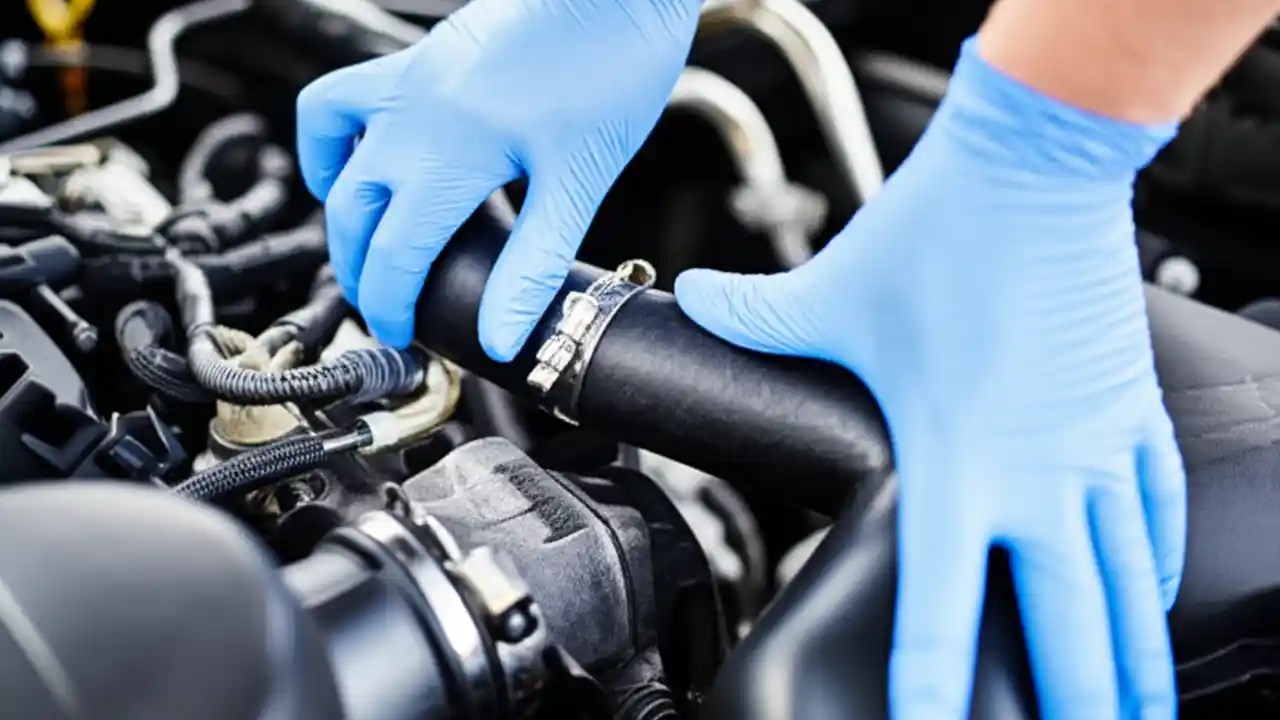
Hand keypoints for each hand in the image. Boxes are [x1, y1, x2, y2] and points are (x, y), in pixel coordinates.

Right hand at [296, 0, 699, 355]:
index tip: (402, 336)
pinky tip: (369, 165)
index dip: (392, 304)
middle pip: (353, 209)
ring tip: (371, 246)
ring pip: (335, 154)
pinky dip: (337, 140)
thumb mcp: (581, 179)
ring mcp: (408, 77)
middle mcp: (413, 110)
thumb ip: (532, 262)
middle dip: (360, 268)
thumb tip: (500, 336)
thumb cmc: (615, 67)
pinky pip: (343, 99)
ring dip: (343, 209)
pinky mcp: (418, 57)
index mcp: (452, 149)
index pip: (395, 250)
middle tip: (387, 307)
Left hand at [677, 39, 1185, 718]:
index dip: (934, 691)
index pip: (942, 612)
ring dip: (1130, 660)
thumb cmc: (943, 231)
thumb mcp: (830, 293)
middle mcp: (1038, 472)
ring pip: (1126, 588)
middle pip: (1066, 628)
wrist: (1038, 162)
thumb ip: (754, 317)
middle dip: (1069, 704)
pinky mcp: (1131, 414)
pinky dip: (1153, 569)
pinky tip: (1146, 603)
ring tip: (1131, 711)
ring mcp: (1096, 447)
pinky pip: (1155, 513)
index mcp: (956, 459)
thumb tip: (695, 304)